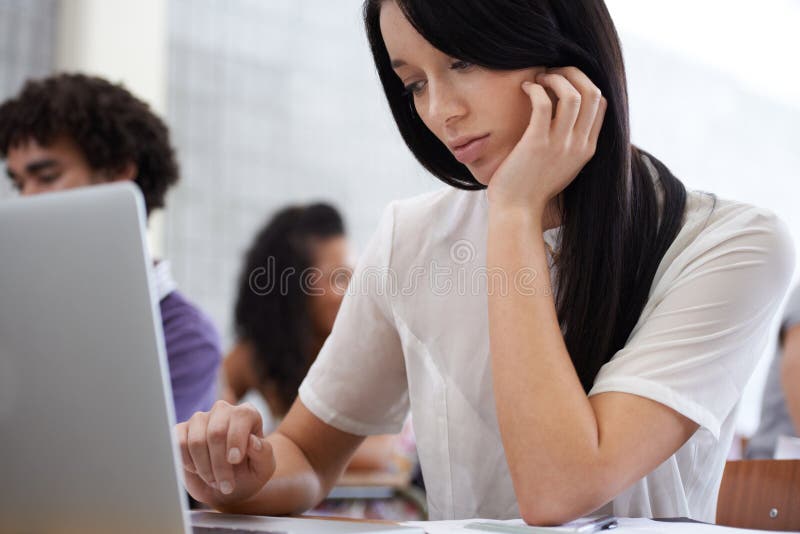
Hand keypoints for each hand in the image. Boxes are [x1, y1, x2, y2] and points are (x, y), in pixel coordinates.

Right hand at [176, 401, 275, 506]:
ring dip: (204, 467)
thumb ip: (263, 453)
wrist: (226, 486)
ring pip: (196, 441)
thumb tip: (253, 441)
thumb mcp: (263, 468)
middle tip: (225, 485)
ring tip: (214, 480)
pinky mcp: (181, 430)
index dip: (235, 439)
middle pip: (216, 433)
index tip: (234, 461)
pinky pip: (178, 444)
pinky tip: (198, 470)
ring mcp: (200, 419)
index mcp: (247, 414)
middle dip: (219, 464)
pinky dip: (187, 463)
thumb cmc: (248, 474)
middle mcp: (223, 411)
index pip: (240, 417)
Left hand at [486, 67, 606, 216]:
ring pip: (571, 94)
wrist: (516, 211)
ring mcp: (559, 144)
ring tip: (538, 79)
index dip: (584, 84)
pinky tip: (525, 89)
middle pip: (592, 92)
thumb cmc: (532, 188)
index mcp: (587, 149)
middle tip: (551, 73)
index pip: (601, 104)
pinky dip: (535, 89)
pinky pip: (543, 103)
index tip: (564, 82)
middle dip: (573, 74)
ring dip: (555, 78)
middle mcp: (578, 145)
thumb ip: (569, 144)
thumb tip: (564, 116)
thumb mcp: (561, 166)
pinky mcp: (537, 143)